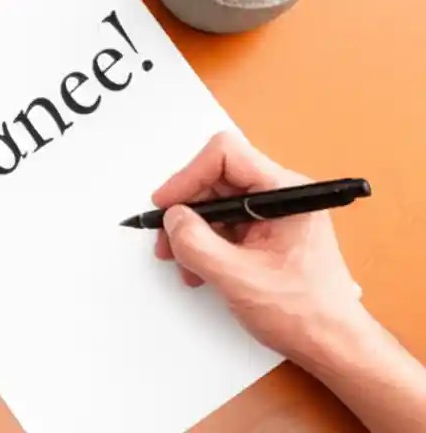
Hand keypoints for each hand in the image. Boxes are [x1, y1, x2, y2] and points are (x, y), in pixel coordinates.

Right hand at [152, 132, 365, 362]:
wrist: (331, 345)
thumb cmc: (305, 313)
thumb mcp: (238, 278)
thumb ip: (197, 243)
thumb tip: (173, 219)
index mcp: (287, 194)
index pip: (227, 156)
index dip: (190, 176)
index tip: (168, 204)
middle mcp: (281, 197)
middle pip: (216, 179)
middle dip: (186, 209)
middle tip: (168, 238)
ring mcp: (274, 216)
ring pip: (216, 204)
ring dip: (192, 231)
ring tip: (184, 261)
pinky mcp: (266, 234)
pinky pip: (224, 225)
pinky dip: (204, 244)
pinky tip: (199, 269)